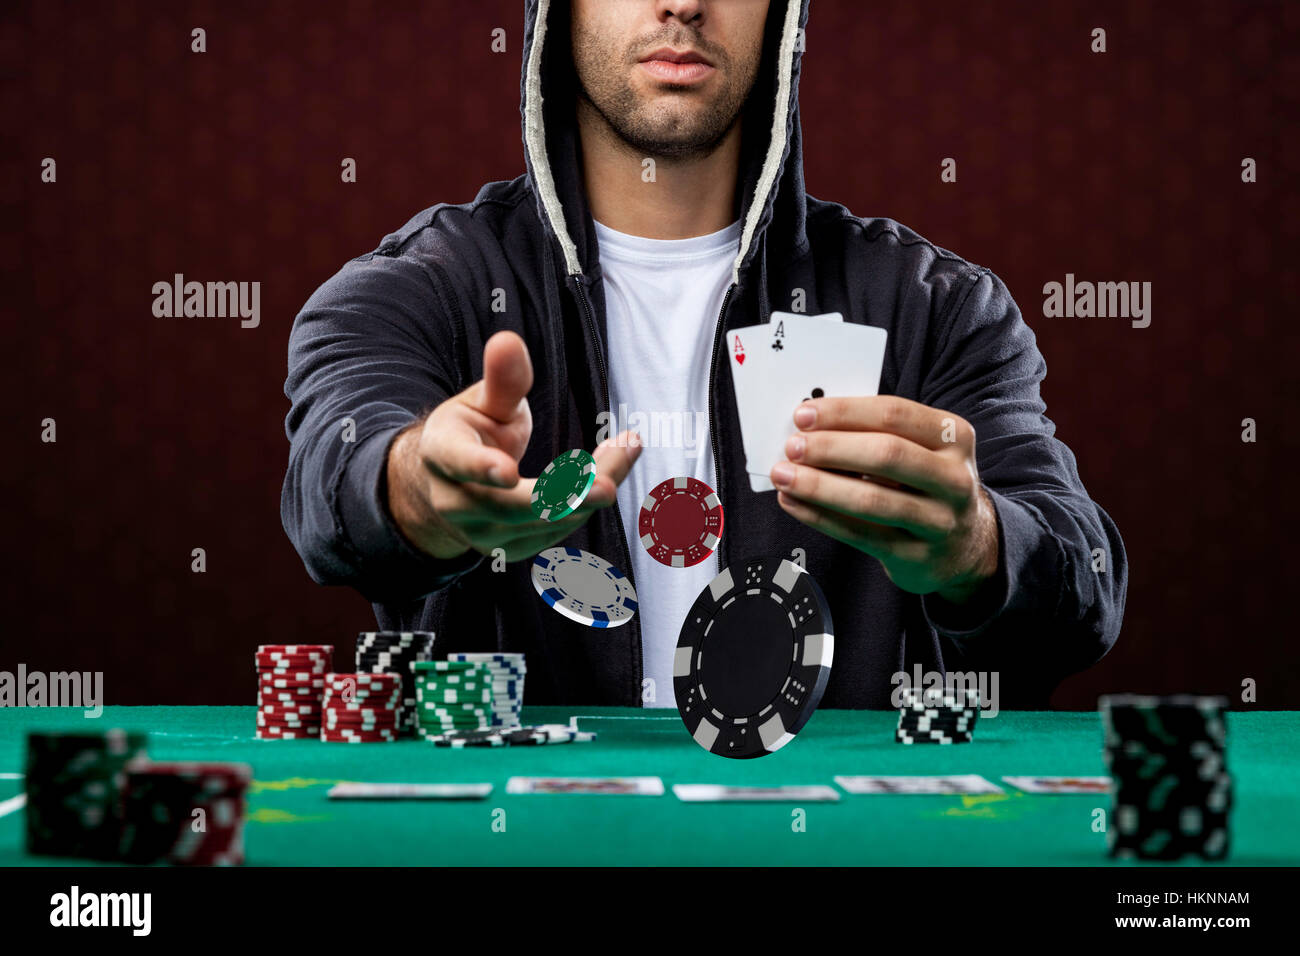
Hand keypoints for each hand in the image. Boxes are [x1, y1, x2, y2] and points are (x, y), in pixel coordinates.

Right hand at [387, 330, 641, 560]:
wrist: (450, 485)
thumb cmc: (471, 432)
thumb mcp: (480, 400)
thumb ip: (500, 378)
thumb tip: (508, 341)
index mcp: (443, 454)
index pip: (460, 462)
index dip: (483, 468)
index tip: (508, 472)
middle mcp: (457, 503)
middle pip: (513, 507)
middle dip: (564, 496)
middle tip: (608, 484)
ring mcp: (484, 534)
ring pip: (546, 520)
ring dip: (593, 489)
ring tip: (627, 447)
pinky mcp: (512, 549)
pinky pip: (559, 529)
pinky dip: (589, 502)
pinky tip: (612, 471)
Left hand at [770, 395, 998, 602]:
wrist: (963, 545)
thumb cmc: (926, 484)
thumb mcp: (920, 450)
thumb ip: (874, 434)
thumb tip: (811, 428)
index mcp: (953, 436)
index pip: (894, 414)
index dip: (844, 412)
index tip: (803, 415)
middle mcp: (954, 477)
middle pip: (886, 454)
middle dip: (831, 448)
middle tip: (793, 447)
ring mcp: (940, 520)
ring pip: (871, 499)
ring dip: (818, 485)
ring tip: (784, 476)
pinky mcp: (917, 555)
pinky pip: (860, 534)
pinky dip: (820, 517)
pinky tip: (794, 503)